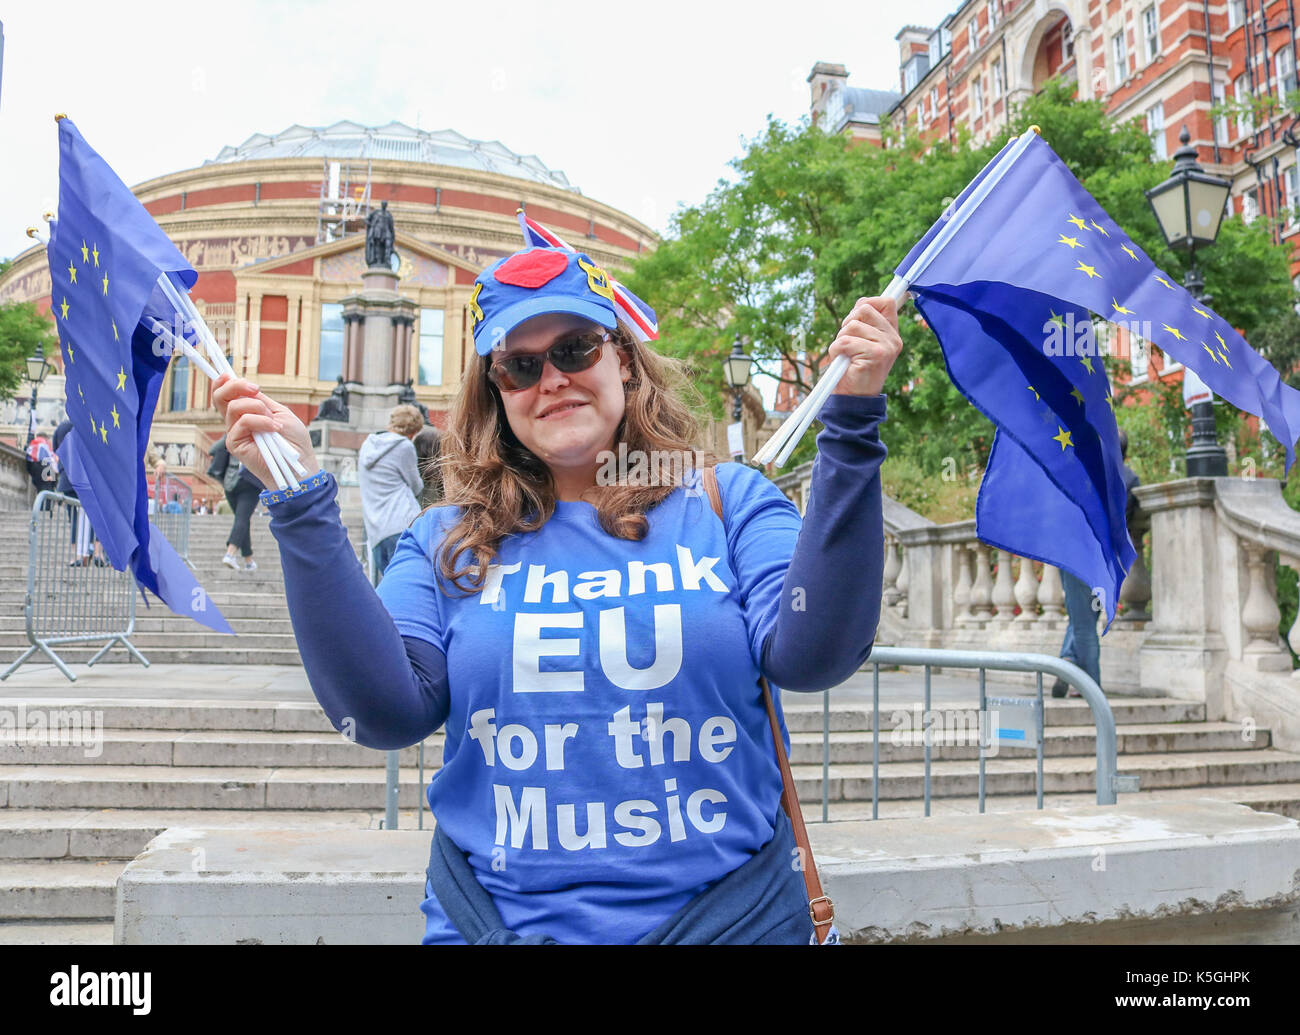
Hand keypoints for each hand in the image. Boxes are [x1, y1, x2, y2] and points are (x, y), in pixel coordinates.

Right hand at [212, 373, 319, 488]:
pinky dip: (260, 421)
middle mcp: (236, 421)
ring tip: (274, 422)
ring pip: (233, 407)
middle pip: (220, 396)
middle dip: (235, 386)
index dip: (223, 382)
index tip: (230, 374)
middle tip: (255, 389)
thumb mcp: (279, 413)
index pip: (225, 394)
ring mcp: (234, 432)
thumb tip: (244, 387)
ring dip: (258, 408)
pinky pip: (242, 422)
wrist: (298, 463)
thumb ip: (261, 401)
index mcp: (246, 412)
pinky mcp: (235, 444)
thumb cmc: (293, 440)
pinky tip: (274, 429)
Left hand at [828, 296, 903, 396]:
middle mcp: (893, 339)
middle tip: (847, 342)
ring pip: (852, 325)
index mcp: (891, 333)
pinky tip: (842, 361)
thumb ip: (864, 325)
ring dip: (840, 339)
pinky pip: (845, 341)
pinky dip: (836, 350)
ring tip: (845, 355)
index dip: (867, 303)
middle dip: (848, 322)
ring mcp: (887, 346)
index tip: (855, 318)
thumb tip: (859, 305)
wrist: (854, 401)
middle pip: (864, 309)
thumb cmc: (853, 370)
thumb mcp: (861, 343)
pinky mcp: (876, 354)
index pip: (886, 302)